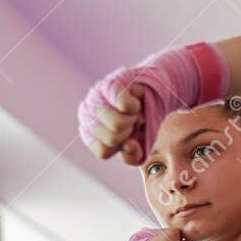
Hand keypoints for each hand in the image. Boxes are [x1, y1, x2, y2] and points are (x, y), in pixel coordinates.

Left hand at [77, 42, 228, 167]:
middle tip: (133, 120)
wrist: (153, 92)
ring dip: (133, 118)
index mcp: (89, 133)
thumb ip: (133, 156)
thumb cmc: (141, 121)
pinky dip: (135, 105)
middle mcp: (87, 114)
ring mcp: (95, 97)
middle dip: (130, 131)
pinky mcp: (109, 83)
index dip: (123, 145)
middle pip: (112, 139)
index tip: (128, 134)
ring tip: (133, 110)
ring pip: (117, 124)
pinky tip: (134, 99)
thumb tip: (128, 144)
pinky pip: (124, 105)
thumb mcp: (139, 145)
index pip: (104, 151)